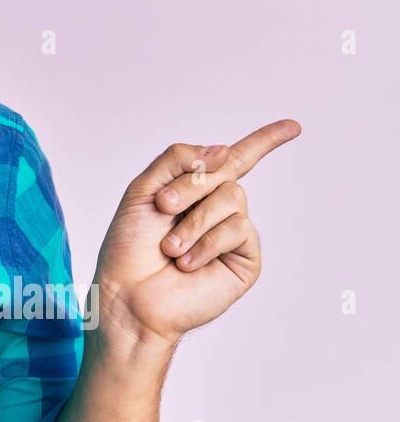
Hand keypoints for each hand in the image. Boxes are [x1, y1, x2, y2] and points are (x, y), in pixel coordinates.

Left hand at [92, 119, 300, 351]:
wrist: (128, 295)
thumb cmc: (129, 248)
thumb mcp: (143, 190)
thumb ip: (177, 160)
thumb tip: (224, 149)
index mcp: (194, 190)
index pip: (235, 159)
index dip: (264, 141)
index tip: (293, 126)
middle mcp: (218, 209)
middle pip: (224, 170)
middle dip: (189, 185)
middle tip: (162, 208)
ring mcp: (234, 234)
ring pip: (232, 197)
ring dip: (194, 220)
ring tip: (170, 247)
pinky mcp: (245, 259)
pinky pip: (238, 229)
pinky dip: (207, 242)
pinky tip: (186, 263)